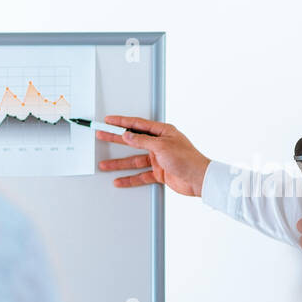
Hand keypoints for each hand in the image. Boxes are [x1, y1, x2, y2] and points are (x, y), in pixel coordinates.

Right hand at [96, 116, 210, 195]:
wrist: (199, 179)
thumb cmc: (188, 159)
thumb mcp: (162, 146)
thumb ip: (143, 141)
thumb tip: (128, 135)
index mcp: (162, 132)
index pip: (137, 125)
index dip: (121, 122)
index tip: (108, 121)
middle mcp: (159, 144)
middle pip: (133, 141)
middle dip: (116, 139)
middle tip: (102, 135)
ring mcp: (159, 159)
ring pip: (134, 160)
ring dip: (119, 163)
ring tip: (105, 164)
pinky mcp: (159, 173)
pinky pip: (141, 175)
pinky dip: (130, 178)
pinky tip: (120, 180)